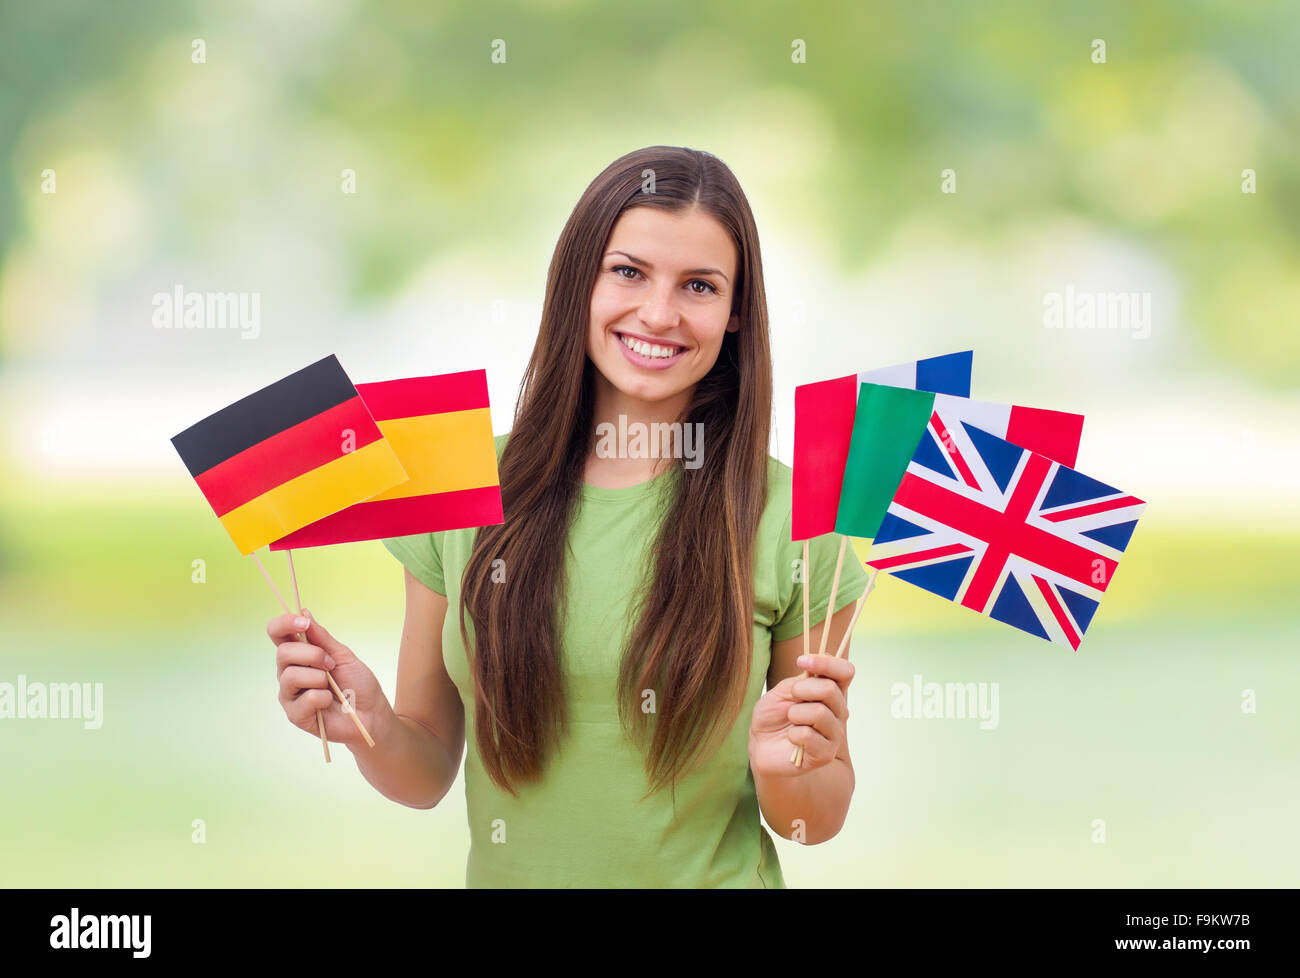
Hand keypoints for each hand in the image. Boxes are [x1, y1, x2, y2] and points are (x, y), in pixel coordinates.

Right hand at [268, 608, 390, 746]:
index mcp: (299, 655)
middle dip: (312, 655)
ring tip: (332, 687)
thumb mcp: (343, 655)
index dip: (284, 623)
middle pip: (282, 653)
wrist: (370, 714)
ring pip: (291, 676)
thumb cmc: (357, 684)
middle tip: (331, 664)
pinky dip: (323, 698)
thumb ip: (322, 637)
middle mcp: (289, 672)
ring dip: (319, 678)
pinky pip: (304, 699)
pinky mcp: (295, 715)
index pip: (278, 634)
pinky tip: (330, 702)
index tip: (303, 622)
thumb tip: (304, 612)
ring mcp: (290, 694)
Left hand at [749, 653, 852, 776]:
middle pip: (830, 690)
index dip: (827, 663)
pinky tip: (792, 739)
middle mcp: (838, 711)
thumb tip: (814, 671)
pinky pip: (808, 735)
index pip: (845, 671)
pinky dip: (792, 735)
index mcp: (832, 691)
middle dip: (801, 690)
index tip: (801, 661)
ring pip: (819, 713)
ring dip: (795, 714)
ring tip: (790, 721)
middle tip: (790, 698)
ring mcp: (834, 733)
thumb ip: (801, 681)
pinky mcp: (825, 754)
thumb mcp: (782, 691)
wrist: (762, 745)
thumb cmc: (774, 715)